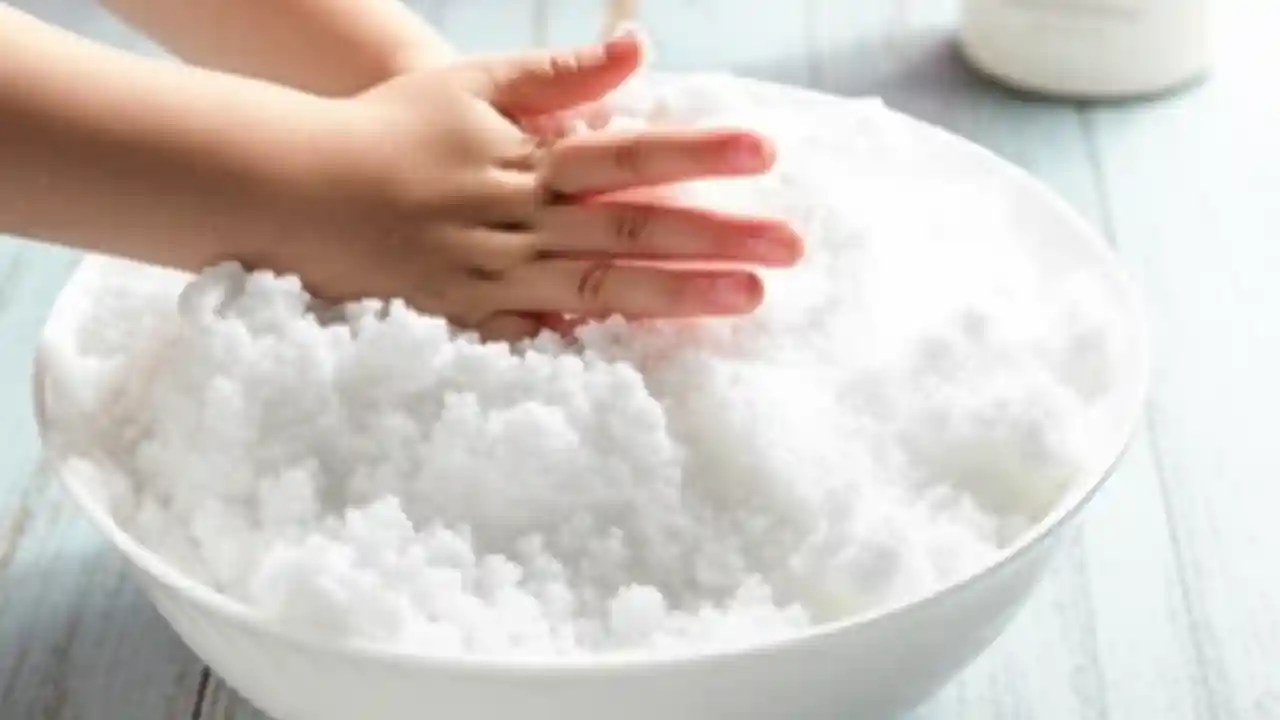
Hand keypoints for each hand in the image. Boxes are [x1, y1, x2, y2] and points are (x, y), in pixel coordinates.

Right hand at [238, 33, 801, 338]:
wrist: (300, 193)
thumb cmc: (392, 132)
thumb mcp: (473, 86)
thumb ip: (561, 75)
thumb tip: (642, 47)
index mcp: (527, 160)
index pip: (629, 152)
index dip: (698, 151)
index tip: (766, 151)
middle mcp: (519, 220)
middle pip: (632, 227)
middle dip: (717, 236)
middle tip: (792, 247)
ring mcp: (496, 278)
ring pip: (602, 288)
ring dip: (678, 295)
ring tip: (747, 300)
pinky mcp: (472, 322)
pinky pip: (546, 338)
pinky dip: (601, 345)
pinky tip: (659, 352)